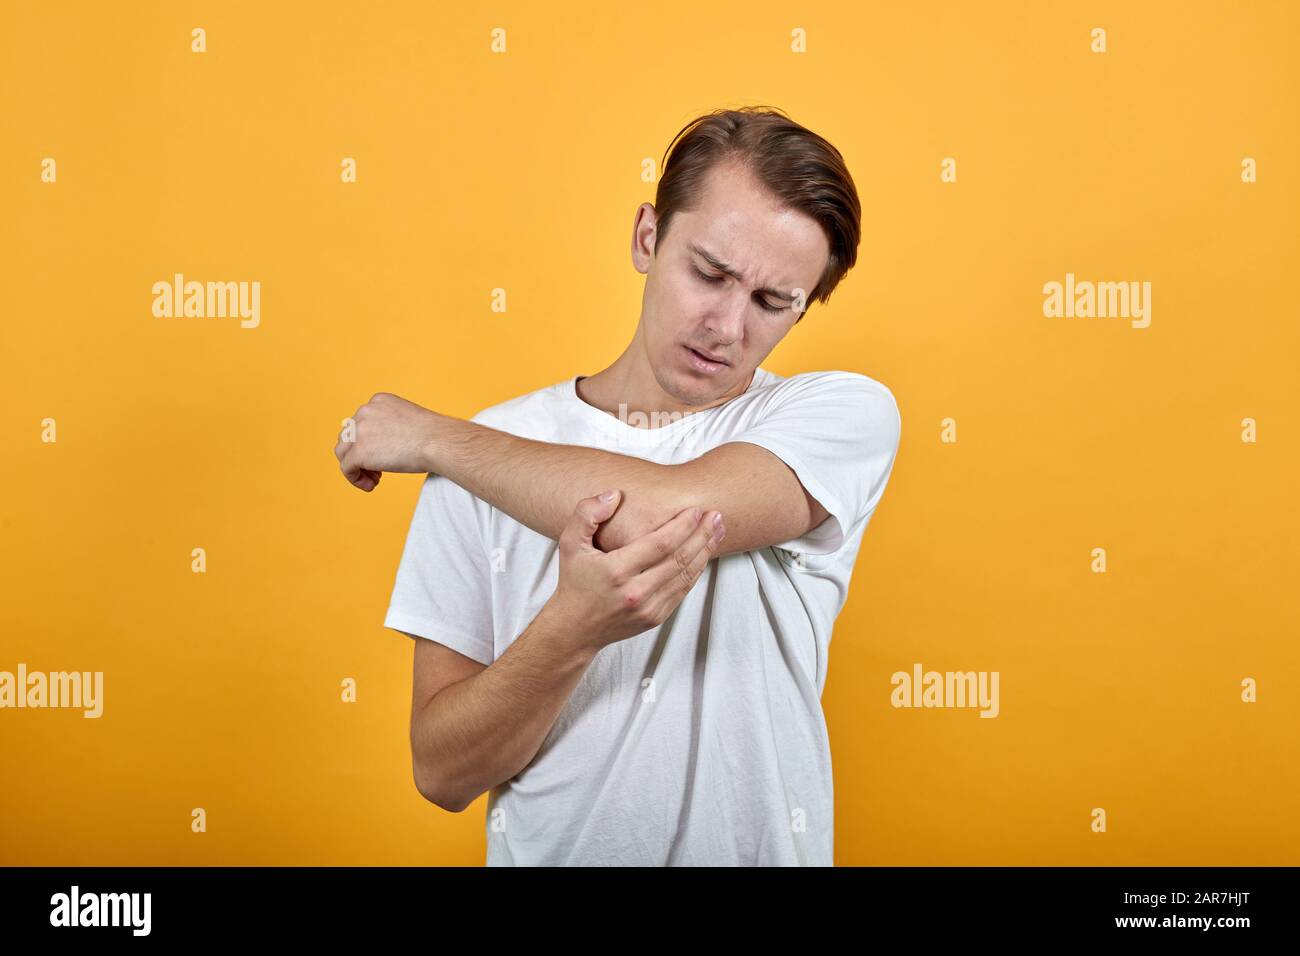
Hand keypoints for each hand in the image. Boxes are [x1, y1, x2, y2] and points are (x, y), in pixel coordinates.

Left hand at [333, 392, 439, 491]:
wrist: (438, 441)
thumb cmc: (433, 435)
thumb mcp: (407, 421)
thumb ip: (390, 428)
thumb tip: (382, 447)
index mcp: (378, 401)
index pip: (361, 423)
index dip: (367, 442)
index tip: (383, 455)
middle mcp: (365, 411)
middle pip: (349, 437)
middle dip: (360, 455)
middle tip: (378, 471)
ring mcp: (359, 431)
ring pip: (343, 452)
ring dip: (356, 467)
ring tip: (374, 480)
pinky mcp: (359, 451)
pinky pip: (347, 468)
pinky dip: (355, 479)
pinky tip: (371, 486)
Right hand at [544, 490, 725, 652]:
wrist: (575, 628)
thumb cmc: (575, 581)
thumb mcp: (570, 543)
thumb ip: (587, 514)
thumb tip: (615, 495)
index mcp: (615, 571)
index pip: (660, 544)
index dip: (682, 526)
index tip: (695, 510)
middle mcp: (634, 592)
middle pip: (679, 559)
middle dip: (701, 535)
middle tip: (716, 516)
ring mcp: (648, 608)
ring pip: (686, 575)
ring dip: (705, 551)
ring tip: (717, 531)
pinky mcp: (656, 618)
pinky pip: (682, 590)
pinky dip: (696, 570)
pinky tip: (703, 553)